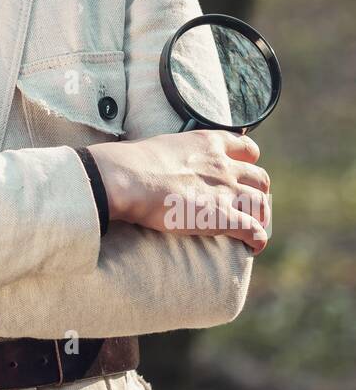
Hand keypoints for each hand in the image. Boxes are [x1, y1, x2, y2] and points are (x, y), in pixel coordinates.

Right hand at [90, 130, 271, 252]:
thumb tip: (167, 163)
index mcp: (209, 143)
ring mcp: (225, 191)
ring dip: (260, 216)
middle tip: (249, 204)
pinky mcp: (222, 217)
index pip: (247, 148)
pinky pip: (253, 230)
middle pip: (260, 178)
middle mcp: (223, 165)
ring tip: (253, 227)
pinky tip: (253, 246)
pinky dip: (258, 239)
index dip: (250, 162)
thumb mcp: (165, 145)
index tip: (243, 172)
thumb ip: (179, 152)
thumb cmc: (135, 162)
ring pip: (261, 204)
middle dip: (259, 192)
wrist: (129, 178)